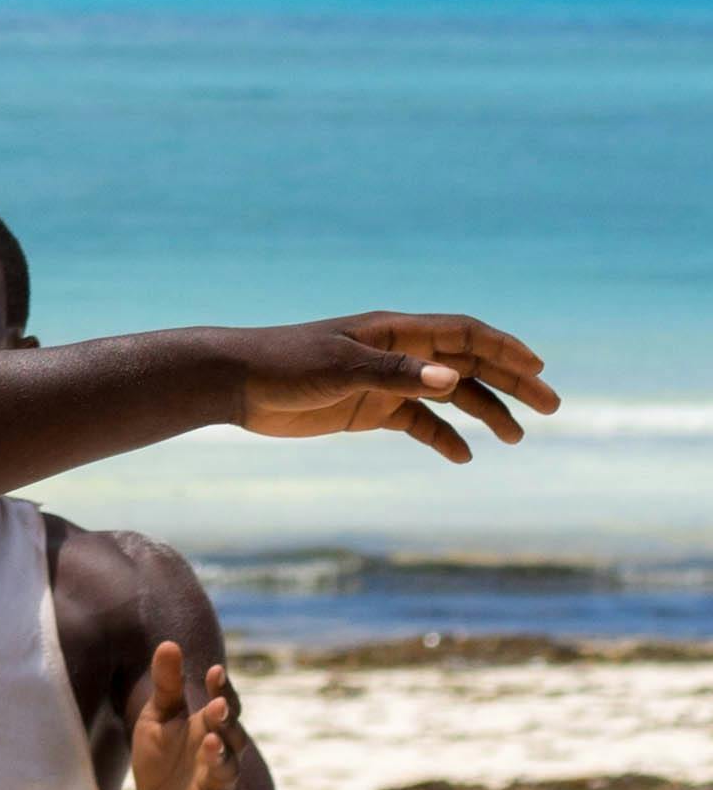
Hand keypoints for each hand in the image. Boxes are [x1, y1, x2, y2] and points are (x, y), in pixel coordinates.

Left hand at [129, 634, 241, 789]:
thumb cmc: (163, 760)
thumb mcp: (158, 718)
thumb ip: (166, 686)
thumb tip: (170, 643)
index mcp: (209, 730)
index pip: (225, 707)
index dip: (223, 691)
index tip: (215, 671)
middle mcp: (219, 759)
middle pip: (232, 740)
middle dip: (226, 724)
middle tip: (216, 707)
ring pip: (226, 776)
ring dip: (219, 760)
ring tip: (209, 744)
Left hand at [234, 311, 552, 464]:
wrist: (238, 382)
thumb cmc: (286, 366)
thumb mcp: (341, 369)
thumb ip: (398, 375)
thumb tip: (453, 379)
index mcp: (393, 332)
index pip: (462, 333)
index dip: (503, 347)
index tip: (540, 368)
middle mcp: (396, 353)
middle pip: (465, 362)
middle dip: (509, 381)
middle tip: (551, 406)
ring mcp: (384, 380)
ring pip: (447, 393)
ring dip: (484, 411)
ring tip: (517, 438)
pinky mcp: (367, 408)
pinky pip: (418, 422)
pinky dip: (443, 437)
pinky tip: (463, 457)